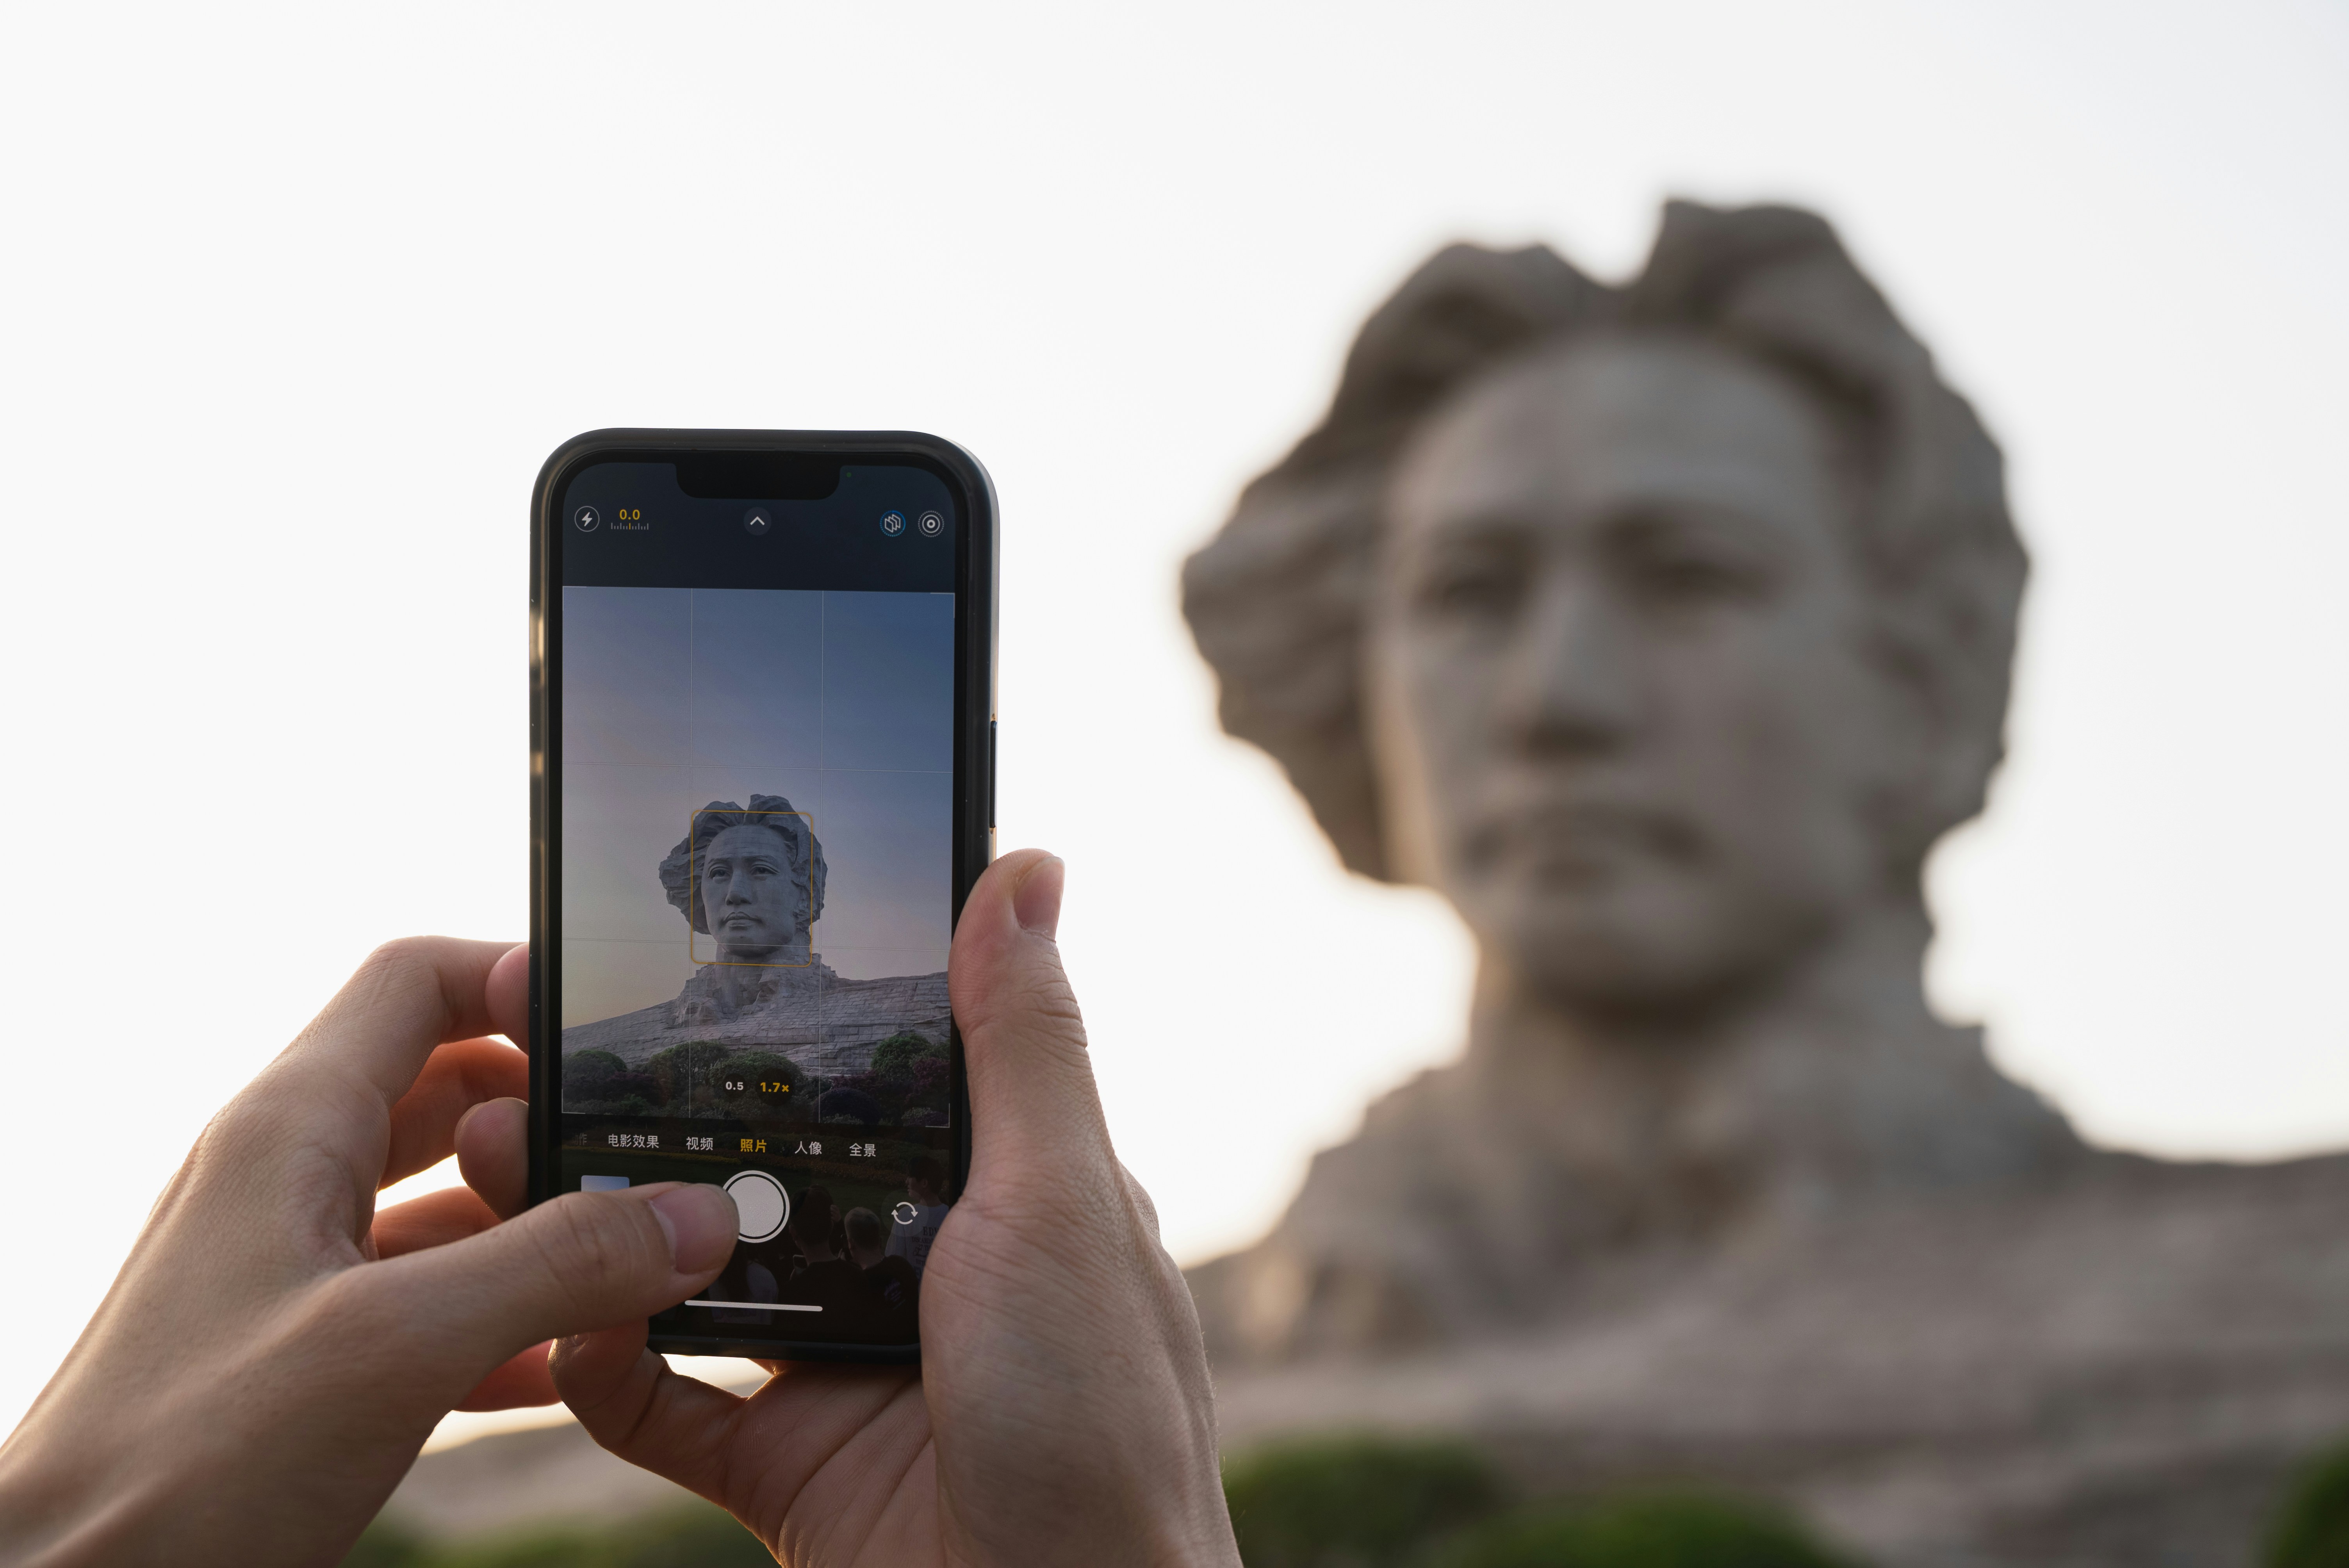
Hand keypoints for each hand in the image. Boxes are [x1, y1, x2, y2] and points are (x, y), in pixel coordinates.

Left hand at [0, 939, 741, 1567]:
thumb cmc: (177, 1472)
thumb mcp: (394, 1349)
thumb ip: (555, 1268)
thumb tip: (692, 1216)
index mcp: (289, 1133)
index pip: (416, 982)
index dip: (517, 981)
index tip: (614, 1032)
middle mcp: (286, 1181)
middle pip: (445, 1088)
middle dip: (550, 1121)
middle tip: (635, 1172)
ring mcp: (291, 1268)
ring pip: (443, 1202)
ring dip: (537, 1229)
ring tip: (622, 1276)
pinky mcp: (304, 1352)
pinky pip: (425, 1299)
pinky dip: (503, 1318)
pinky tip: (561, 1369)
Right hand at [542, 850, 1239, 1566]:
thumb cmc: (1099, 1417)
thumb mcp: (1062, 1199)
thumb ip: (1022, 1043)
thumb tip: (1028, 864)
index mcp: (994, 1194)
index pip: (874, 1076)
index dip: (780, 1020)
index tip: (671, 957)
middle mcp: (920, 1271)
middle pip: (765, 1173)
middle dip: (653, 1121)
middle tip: (539, 1057)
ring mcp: (849, 1370)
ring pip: (698, 1274)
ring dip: (603, 1226)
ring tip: (504, 1157)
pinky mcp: (790, 1468)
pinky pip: (669, 1407)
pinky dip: (605, 1369)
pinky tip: (552, 1322)